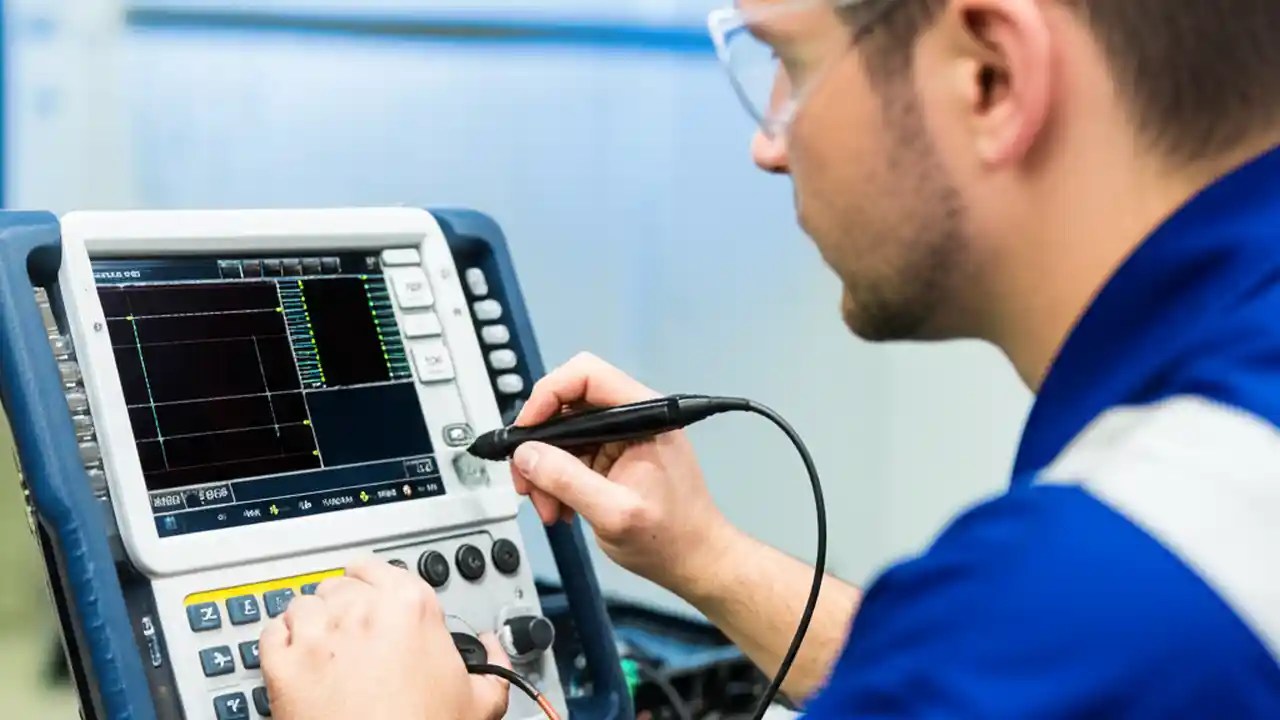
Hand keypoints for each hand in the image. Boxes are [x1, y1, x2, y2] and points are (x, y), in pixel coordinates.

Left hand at [260, 558, 509, 719]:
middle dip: (342, 607)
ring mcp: (319, 637)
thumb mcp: (481, 701)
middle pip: (337, 587)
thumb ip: (491, 663)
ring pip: (301, 604)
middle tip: (351, 637)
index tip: (370, 597)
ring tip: (321, 648)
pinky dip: (280, 643)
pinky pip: (271, 634)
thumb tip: (492, 646)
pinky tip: (295, 660)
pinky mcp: (284, 666)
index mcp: (410, 607)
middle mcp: (361, 612)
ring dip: (310, 622)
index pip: (376, 568)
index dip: (371, 584)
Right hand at [510, 352, 739, 592]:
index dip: (548, 395)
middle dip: (541, 445)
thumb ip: (567, 480)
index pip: (586, 375)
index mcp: (644, 415)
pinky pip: (572, 455)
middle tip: (528, 482)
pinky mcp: (614, 456)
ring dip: (546, 469)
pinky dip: (558, 480)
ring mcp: (622, 437)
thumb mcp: (613, 513)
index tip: (526, 431)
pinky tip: (562, 507)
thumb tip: (526, 454)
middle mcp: (633, 418)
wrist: (694, 560)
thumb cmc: (669, 538)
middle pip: (568, 405)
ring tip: (549, 506)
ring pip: (564, 433)